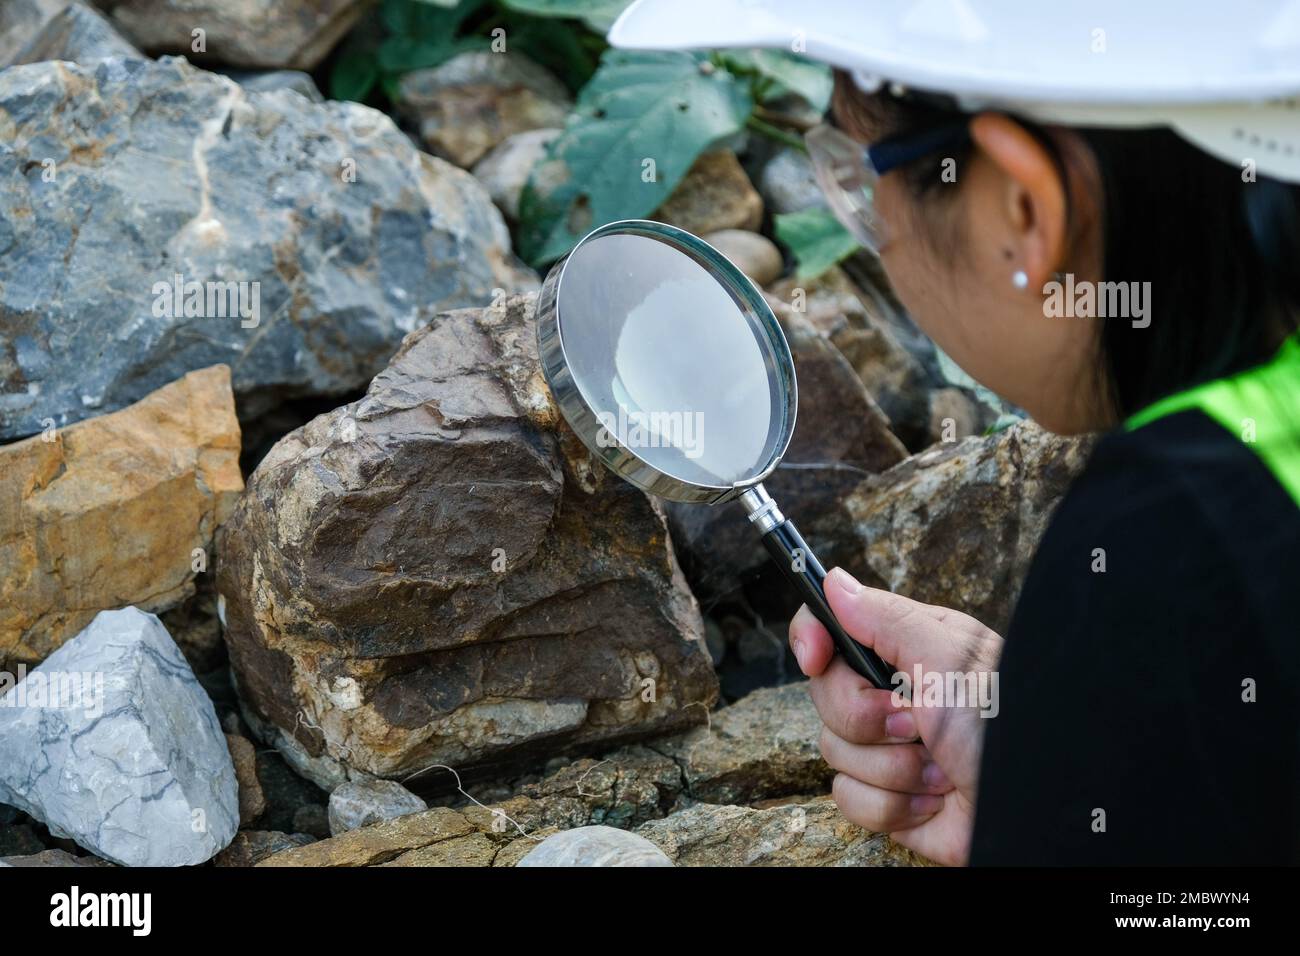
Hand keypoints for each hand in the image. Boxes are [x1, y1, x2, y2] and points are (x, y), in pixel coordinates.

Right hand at [789, 566, 1002, 865]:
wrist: (1046, 810)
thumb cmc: (1011, 726)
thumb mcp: (949, 659)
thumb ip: (885, 619)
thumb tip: (834, 581)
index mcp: (909, 649)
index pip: (832, 628)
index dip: (811, 639)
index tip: (814, 658)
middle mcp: (895, 696)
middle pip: (824, 695)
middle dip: (866, 718)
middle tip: (915, 722)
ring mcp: (891, 750)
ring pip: (833, 750)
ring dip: (890, 768)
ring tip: (940, 768)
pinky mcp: (891, 800)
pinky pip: (850, 798)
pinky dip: (892, 805)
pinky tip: (934, 800)